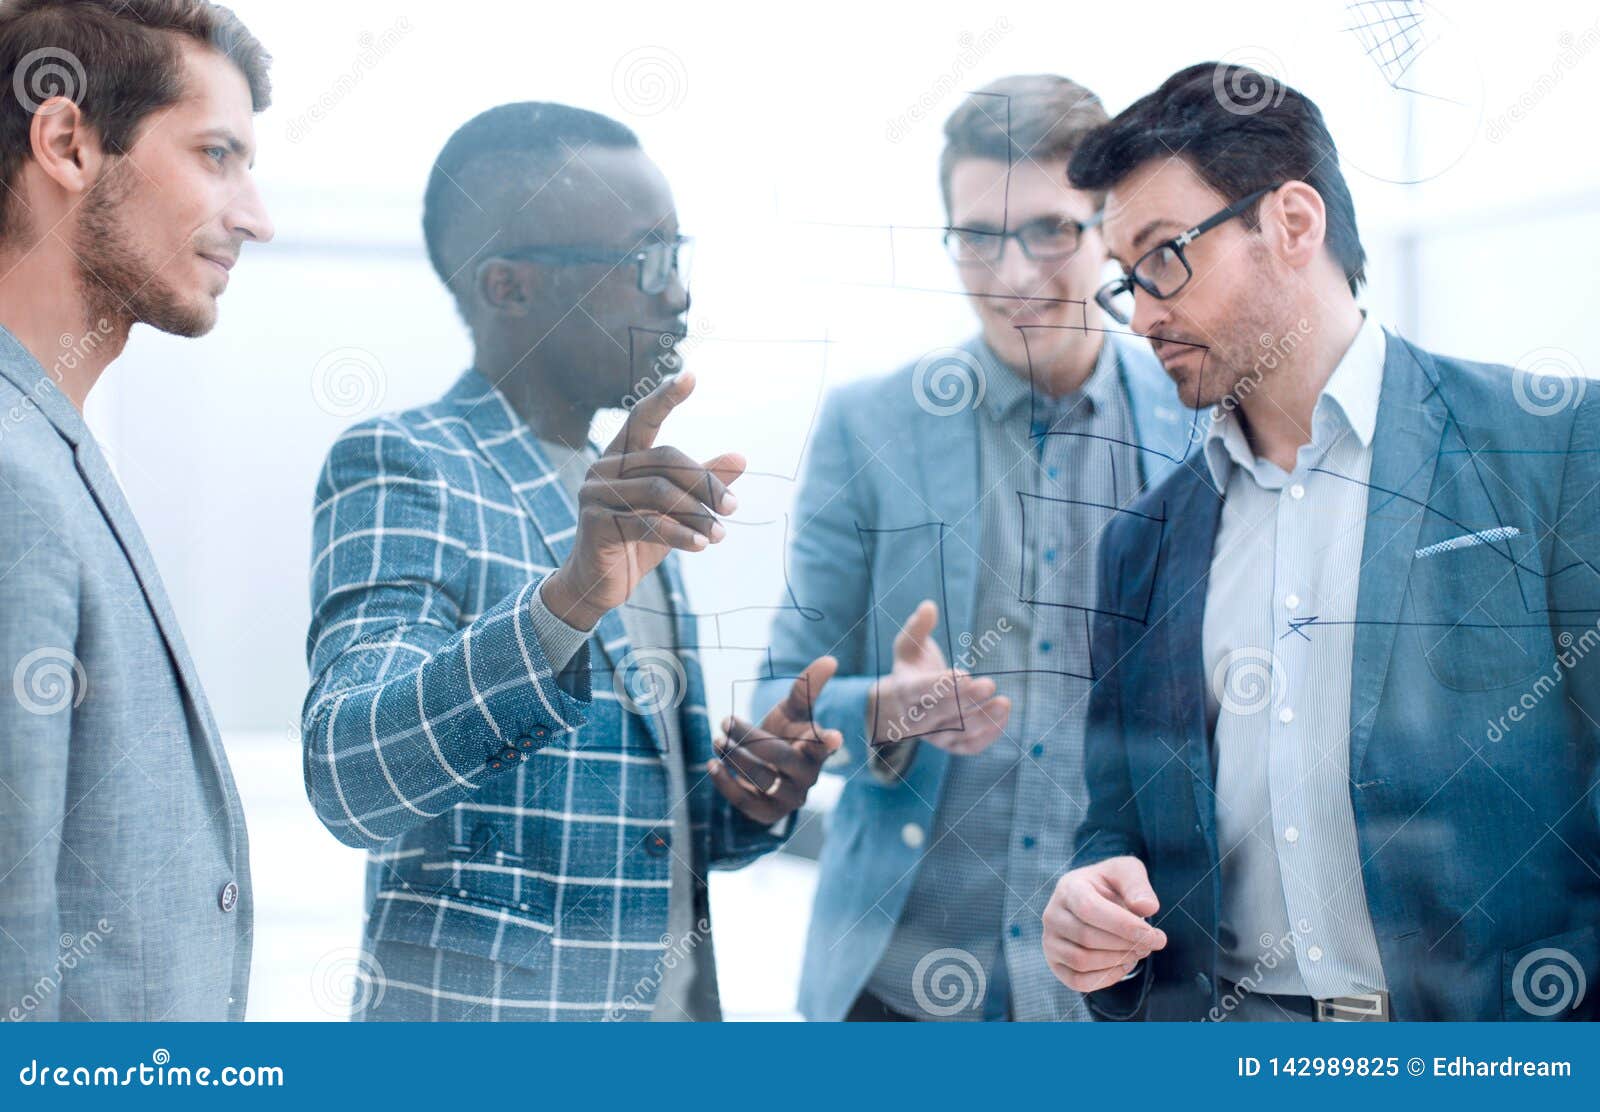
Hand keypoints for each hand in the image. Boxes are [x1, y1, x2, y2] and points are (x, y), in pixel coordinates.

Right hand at [541, 372, 742, 630]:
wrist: (598, 584)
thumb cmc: (637, 540)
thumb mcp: (676, 511)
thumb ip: (701, 483)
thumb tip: (741, 457)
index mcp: (622, 455)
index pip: (643, 417)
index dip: (665, 396)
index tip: (690, 375)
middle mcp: (605, 467)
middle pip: (666, 459)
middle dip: (705, 483)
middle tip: (733, 507)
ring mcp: (596, 493)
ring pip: (660, 492)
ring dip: (698, 514)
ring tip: (720, 534)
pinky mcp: (596, 521)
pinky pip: (647, 522)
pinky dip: (680, 534)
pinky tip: (700, 546)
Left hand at [709, 655, 842, 824]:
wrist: (770, 769)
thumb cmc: (785, 734)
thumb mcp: (793, 710)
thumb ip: (808, 688)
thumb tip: (830, 659)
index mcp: (817, 750)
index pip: (824, 747)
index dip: (827, 742)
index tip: (834, 736)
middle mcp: (807, 777)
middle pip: (780, 757)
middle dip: (750, 737)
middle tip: (726, 720)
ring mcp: (789, 798)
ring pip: (761, 779)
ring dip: (735, 758)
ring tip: (718, 738)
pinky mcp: (767, 814)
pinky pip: (744, 802)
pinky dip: (725, 783)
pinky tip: (712, 763)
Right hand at [866, 600, 1009, 755]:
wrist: (899, 708)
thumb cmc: (911, 668)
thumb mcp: (908, 645)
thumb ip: (918, 627)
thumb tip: (928, 606)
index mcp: (904, 690)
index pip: (919, 691)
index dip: (940, 685)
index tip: (963, 674)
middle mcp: (916, 718)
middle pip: (940, 712)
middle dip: (965, 700)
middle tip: (989, 684)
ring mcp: (932, 735)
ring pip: (956, 733)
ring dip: (981, 720)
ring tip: (1004, 702)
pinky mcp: (948, 745)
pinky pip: (968, 746)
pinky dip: (987, 736)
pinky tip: (1004, 714)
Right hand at [1042, 856, 1167, 992]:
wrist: (1093, 899)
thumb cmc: (1111, 886)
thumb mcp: (1126, 872)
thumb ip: (1137, 885)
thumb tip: (1147, 908)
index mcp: (1069, 887)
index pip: (1089, 909)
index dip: (1123, 926)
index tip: (1153, 935)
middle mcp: (1052, 914)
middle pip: (1087, 938)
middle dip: (1126, 945)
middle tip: (1151, 943)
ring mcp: (1050, 941)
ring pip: (1082, 961)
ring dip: (1117, 961)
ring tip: (1138, 951)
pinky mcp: (1055, 963)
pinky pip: (1078, 981)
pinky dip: (1106, 978)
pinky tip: (1124, 964)